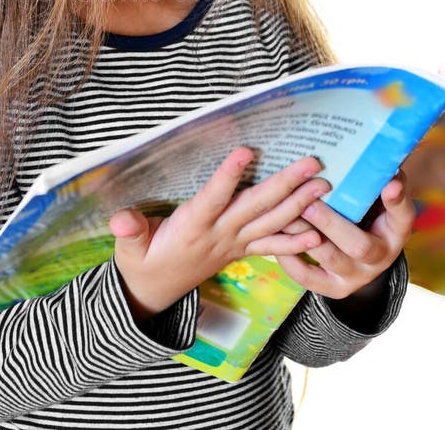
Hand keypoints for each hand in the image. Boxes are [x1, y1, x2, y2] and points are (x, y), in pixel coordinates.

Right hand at [110, 148, 329, 322]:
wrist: (154, 294)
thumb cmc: (141, 262)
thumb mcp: (128, 249)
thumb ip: (129, 231)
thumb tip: (120, 217)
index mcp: (192, 227)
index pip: (212, 198)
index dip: (228, 176)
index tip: (246, 150)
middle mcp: (219, 235)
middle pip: (256, 208)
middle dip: (285, 185)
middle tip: (312, 165)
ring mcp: (233, 245)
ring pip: (270, 223)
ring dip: (299, 205)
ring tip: (324, 187)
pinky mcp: (239, 251)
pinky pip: (272, 247)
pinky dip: (295, 241)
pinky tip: (318, 232)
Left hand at [276, 170, 415, 298]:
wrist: (361, 249)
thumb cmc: (366, 210)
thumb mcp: (378, 195)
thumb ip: (378, 180)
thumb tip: (381, 164)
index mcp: (396, 230)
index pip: (402, 215)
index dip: (396, 201)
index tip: (388, 185)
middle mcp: (379, 258)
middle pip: (358, 245)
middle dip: (331, 223)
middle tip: (308, 203)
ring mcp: (356, 276)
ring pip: (330, 259)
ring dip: (305, 236)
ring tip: (285, 216)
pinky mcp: (332, 287)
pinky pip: (308, 277)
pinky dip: (290, 258)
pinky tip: (276, 236)